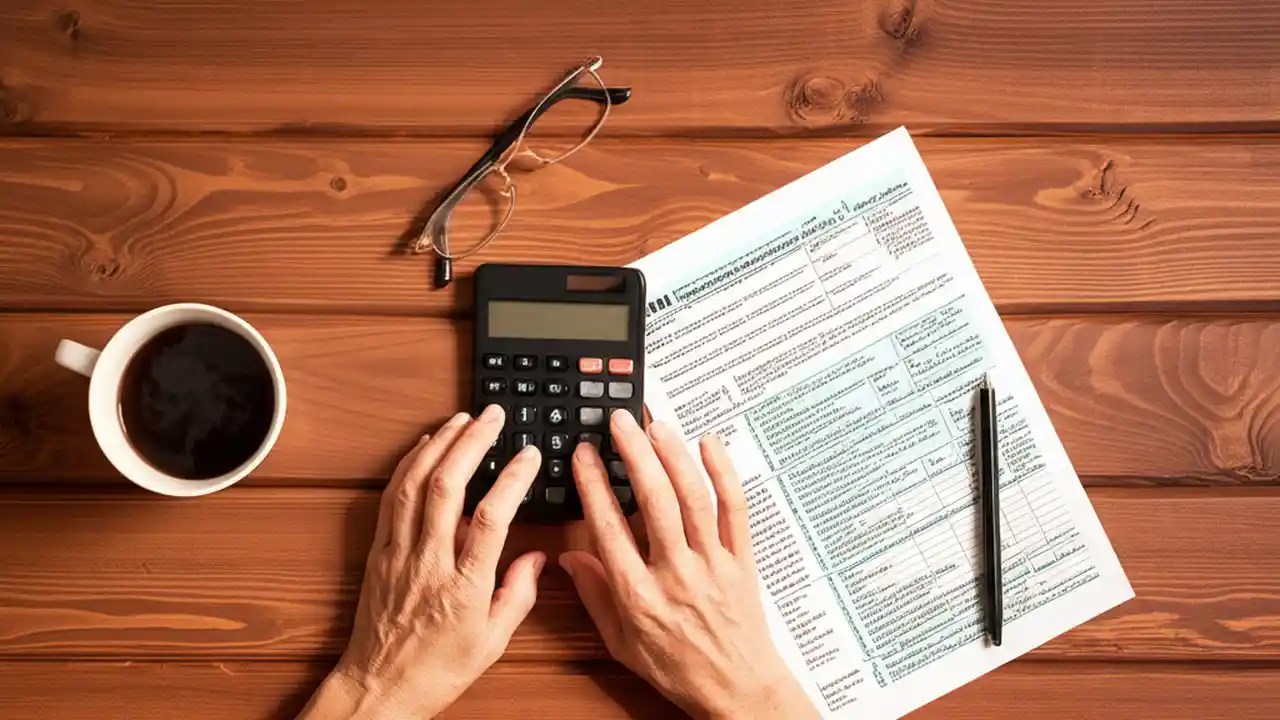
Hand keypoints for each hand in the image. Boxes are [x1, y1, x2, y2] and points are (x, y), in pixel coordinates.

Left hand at [299, 405, 543, 719]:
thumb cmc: (436, 671)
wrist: (379, 689)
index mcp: (463, 587)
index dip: (512, 479)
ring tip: (462, 419)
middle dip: (472, 442)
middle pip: (448, 486)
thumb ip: (518, 594)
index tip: (529, 456)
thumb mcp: (493, 643)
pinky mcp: (378, 551)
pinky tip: (425, 447)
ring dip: (439, 444)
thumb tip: (537, 557)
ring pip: (415, 484)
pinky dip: (408, 465)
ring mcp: (399, 553)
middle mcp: (428, 562)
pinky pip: (392, 498)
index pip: (492, 518)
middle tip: (493, 416)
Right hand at [560, 410, 817, 719]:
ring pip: (693, 499)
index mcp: (639, 596)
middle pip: (654, 502)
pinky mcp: (742, 560)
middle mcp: (676, 575)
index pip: (610, 529)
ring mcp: (713, 564)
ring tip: (655, 425)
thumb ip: (594, 597)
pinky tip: (710, 444)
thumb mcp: (620, 644)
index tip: (584, 454)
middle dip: (634, 455)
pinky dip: (724, 473)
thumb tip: (569, 558)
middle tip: (619, 422)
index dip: (594, 486)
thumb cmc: (677, 668)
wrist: (736, 689)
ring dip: (673, 456)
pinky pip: (735, 510)